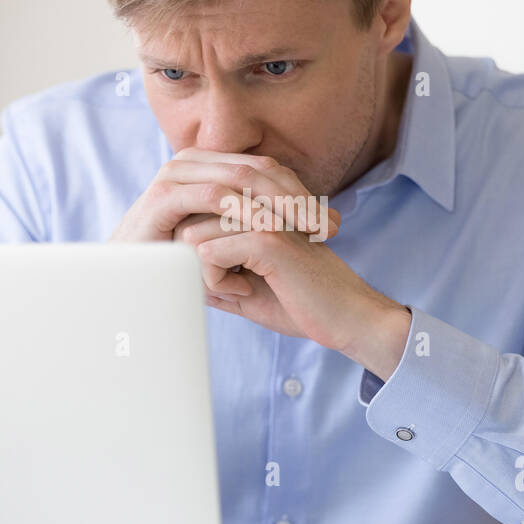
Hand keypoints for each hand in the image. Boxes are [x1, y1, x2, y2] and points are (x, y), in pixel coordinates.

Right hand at [112, 147, 338, 295]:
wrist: (124, 278)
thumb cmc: (175, 262)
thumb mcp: (223, 239)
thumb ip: (253, 223)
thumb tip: (306, 219)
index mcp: (210, 166)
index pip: (270, 170)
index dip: (305, 194)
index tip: (335, 224)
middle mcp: (194, 162)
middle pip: (261, 170)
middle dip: (300, 198)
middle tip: (330, 227)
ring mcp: (177, 175)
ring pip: (241, 178)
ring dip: (280, 203)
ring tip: (308, 229)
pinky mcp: (164, 195)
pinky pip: (215, 196)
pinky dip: (245, 212)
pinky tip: (270, 231)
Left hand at [174, 188, 412, 380]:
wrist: (347, 318)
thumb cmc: (302, 305)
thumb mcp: (248, 289)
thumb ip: (215, 275)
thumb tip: (176, 274)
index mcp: (254, 210)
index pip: (193, 216)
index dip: (193, 253)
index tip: (224, 280)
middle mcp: (257, 205)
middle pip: (186, 222)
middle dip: (192, 263)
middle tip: (228, 287)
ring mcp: (262, 217)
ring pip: (191, 235)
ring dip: (204, 273)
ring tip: (237, 288)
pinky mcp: (266, 237)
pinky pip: (207, 253)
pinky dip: (216, 281)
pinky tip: (245, 291)